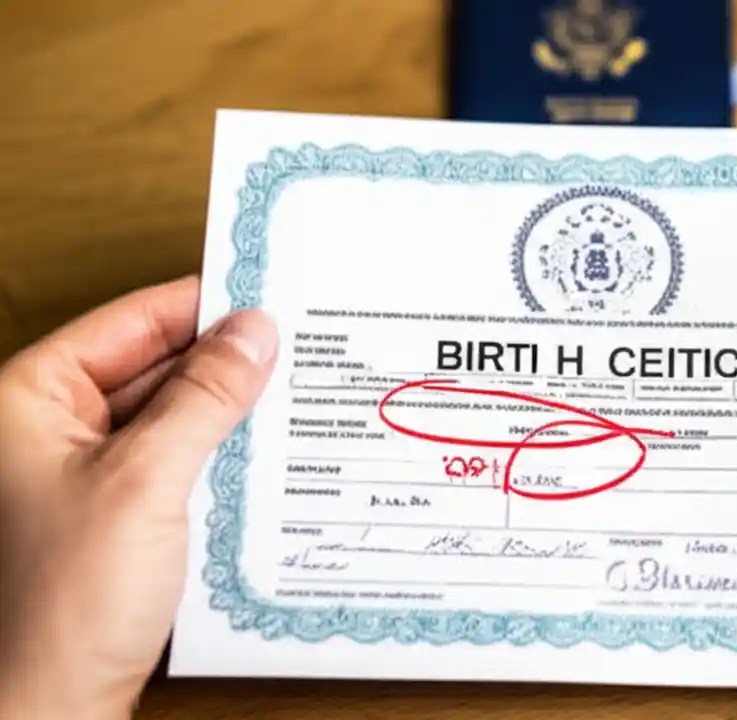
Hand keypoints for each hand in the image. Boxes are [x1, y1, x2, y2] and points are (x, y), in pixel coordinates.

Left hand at [0, 276, 276, 718]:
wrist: (53, 708)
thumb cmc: (66, 603)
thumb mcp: (145, 480)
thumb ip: (202, 397)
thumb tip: (253, 333)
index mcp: (31, 400)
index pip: (131, 322)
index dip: (203, 304)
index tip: (270, 292)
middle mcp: (52, 431)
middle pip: (156, 368)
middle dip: (227, 363)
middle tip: (301, 348)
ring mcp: (85, 476)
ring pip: (174, 419)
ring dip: (230, 416)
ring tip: (296, 400)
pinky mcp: (118, 519)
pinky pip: (179, 466)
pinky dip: (222, 460)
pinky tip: (267, 459)